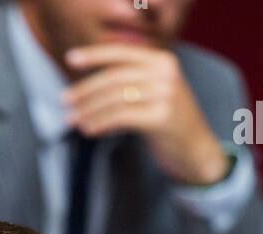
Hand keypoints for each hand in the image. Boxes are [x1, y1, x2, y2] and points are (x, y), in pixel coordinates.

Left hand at [63, 43, 229, 184]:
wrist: (197, 152)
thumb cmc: (170, 125)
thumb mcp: (156, 93)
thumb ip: (133, 81)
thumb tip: (93, 82)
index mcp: (163, 60)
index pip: (122, 53)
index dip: (94, 55)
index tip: (70, 60)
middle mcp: (165, 73)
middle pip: (115, 77)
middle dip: (86, 90)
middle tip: (65, 101)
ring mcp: (165, 94)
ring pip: (116, 98)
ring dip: (90, 110)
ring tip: (73, 120)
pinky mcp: (161, 117)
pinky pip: (122, 117)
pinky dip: (101, 123)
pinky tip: (89, 129)